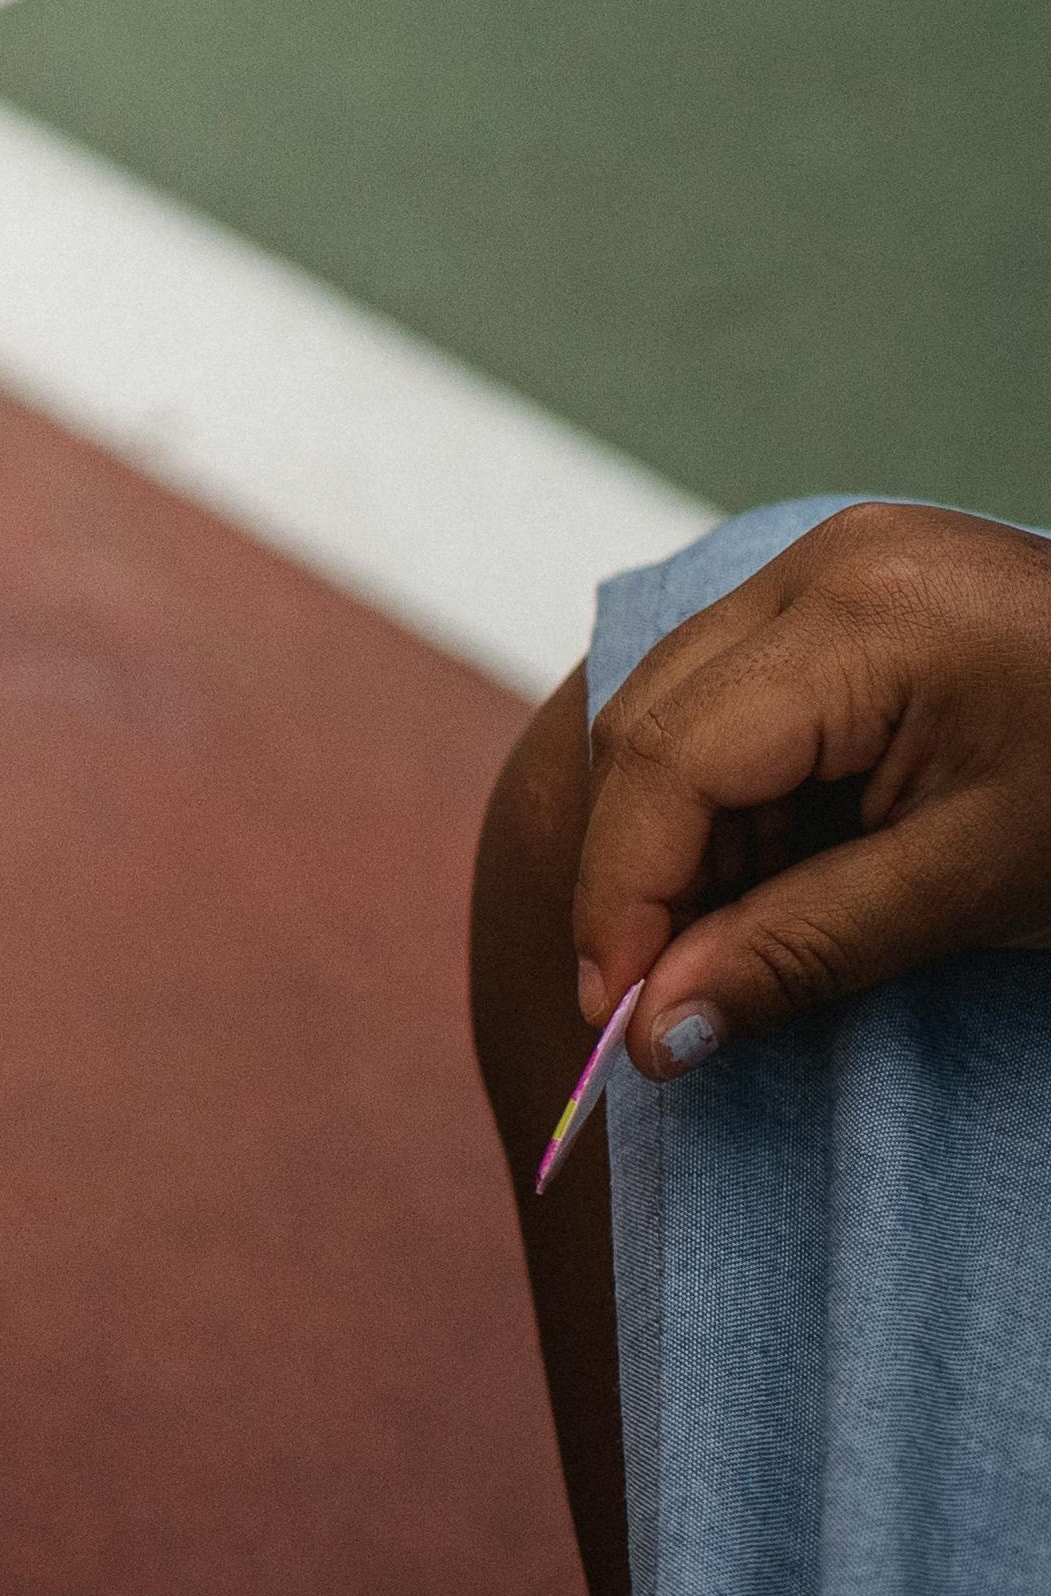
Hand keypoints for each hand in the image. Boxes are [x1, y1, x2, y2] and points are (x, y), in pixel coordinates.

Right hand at [572, 501, 1050, 1078]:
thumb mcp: (974, 887)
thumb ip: (799, 950)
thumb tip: (659, 1034)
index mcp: (862, 616)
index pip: (670, 761)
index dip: (620, 897)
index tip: (619, 1018)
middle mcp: (821, 562)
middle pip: (651, 726)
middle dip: (645, 874)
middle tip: (672, 997)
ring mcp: (830, 561)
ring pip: (675, 709)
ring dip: (688, 838)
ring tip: (749, 933)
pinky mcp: (844, 587)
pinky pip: (731, 691)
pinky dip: (738, 794)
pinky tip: (784, 865)